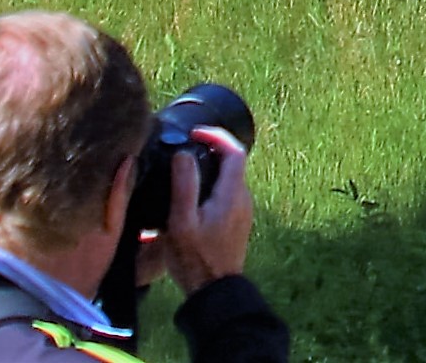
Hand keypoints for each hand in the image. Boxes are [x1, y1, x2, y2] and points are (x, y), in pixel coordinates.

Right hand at [147, 132, 256, 294]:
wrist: (214, 292)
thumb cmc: (196, 259)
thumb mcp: (182, 222)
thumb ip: (184, 185)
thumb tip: (184, 154)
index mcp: (233, 193)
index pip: (235, 150)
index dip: (216, 135)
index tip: (194, 133)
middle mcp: (243, 199)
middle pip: (232, 163)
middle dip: (210, 151)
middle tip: (184, 151)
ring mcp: (242, 212)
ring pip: (228, 180)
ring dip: (209, 171)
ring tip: (182, 174)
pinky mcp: (236, 224)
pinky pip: (225, 196)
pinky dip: (210, 188)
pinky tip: (189, 200)